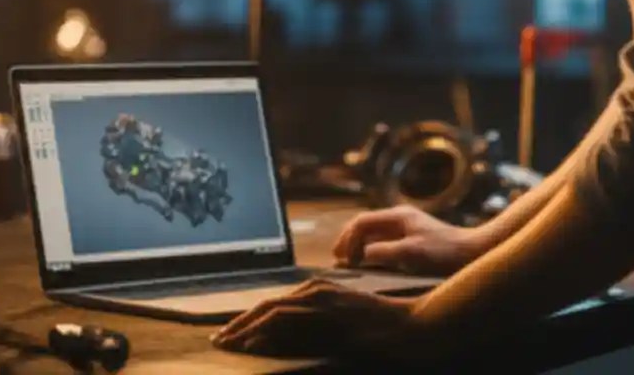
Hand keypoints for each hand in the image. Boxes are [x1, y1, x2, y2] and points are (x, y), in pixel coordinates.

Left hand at [210, 279, 423, 357]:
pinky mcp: (328, 314)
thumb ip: (318, 329)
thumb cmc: (385, 328)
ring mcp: (322, 301)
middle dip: (238, 324)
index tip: (230, 335)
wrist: (414, 328)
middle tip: (218, 340)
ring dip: (244, 328)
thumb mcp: (345, 326)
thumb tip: (288, 342)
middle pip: (266, 306)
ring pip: (271, 312)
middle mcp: (316, 290)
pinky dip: (265, 331)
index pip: (275, 305)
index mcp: (319, 291)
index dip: (249, 320)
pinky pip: (288, 321)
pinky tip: (250, 343)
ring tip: (225, 343)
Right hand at [333, 205, 487, 275]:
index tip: (344, 261)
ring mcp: (408, 227)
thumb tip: (359, 255)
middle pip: (365, 224)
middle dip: (349, 240)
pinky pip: (385, 241)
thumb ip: (382, 252)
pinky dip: (372, 250)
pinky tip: (371, 263)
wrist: (475, 252)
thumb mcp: (411, 253)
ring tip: (349, 262)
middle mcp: (401, 218)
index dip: (347, 240)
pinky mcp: (415, 239)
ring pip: (374, 233)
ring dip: (359, 246)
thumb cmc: (444, 252)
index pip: (361, 222)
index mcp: (398, 216)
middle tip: (337, 259)